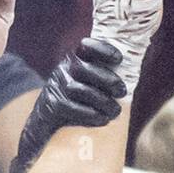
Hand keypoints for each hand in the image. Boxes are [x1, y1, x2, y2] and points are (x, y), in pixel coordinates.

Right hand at [6, 38, 125, 172]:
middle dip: (108, 79)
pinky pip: (72, 108)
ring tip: (115, 111)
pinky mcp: (51, 106)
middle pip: (84, 68)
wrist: (44, 125)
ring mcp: (55, 87)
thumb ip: (104, 81)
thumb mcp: (87, 87)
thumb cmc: (75, 105)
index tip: (119, 58)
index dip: (102, 49)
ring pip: (81, 90)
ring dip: (103, 101)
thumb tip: (128, 84)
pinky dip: (90, 115)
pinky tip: (102, 119)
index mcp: (74, 60)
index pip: (86, 46)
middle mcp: (62, 70)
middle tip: (122, 92)